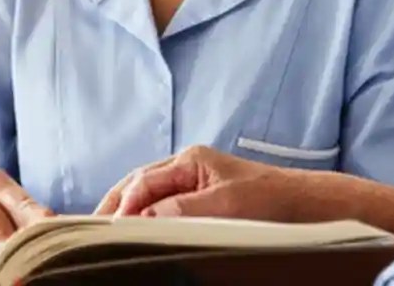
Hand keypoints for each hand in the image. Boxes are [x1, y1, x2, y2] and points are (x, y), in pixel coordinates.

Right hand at [94, 146, 306, 220]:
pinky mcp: (198, 202)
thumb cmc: (271, 200)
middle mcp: (186, 168)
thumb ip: (184, 208)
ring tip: (103, 233)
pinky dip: (142, 218)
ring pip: (145, 195)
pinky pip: (160, 207)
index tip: (110, 229)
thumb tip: (143, 215)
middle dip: (112, 205)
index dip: (124, 205)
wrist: (305, 207)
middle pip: (136, 184)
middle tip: (88, 229)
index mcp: (190, 160)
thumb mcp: (227, 205)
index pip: (143, 181)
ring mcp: (191, 184)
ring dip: (124, 212)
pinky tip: (133, 232)